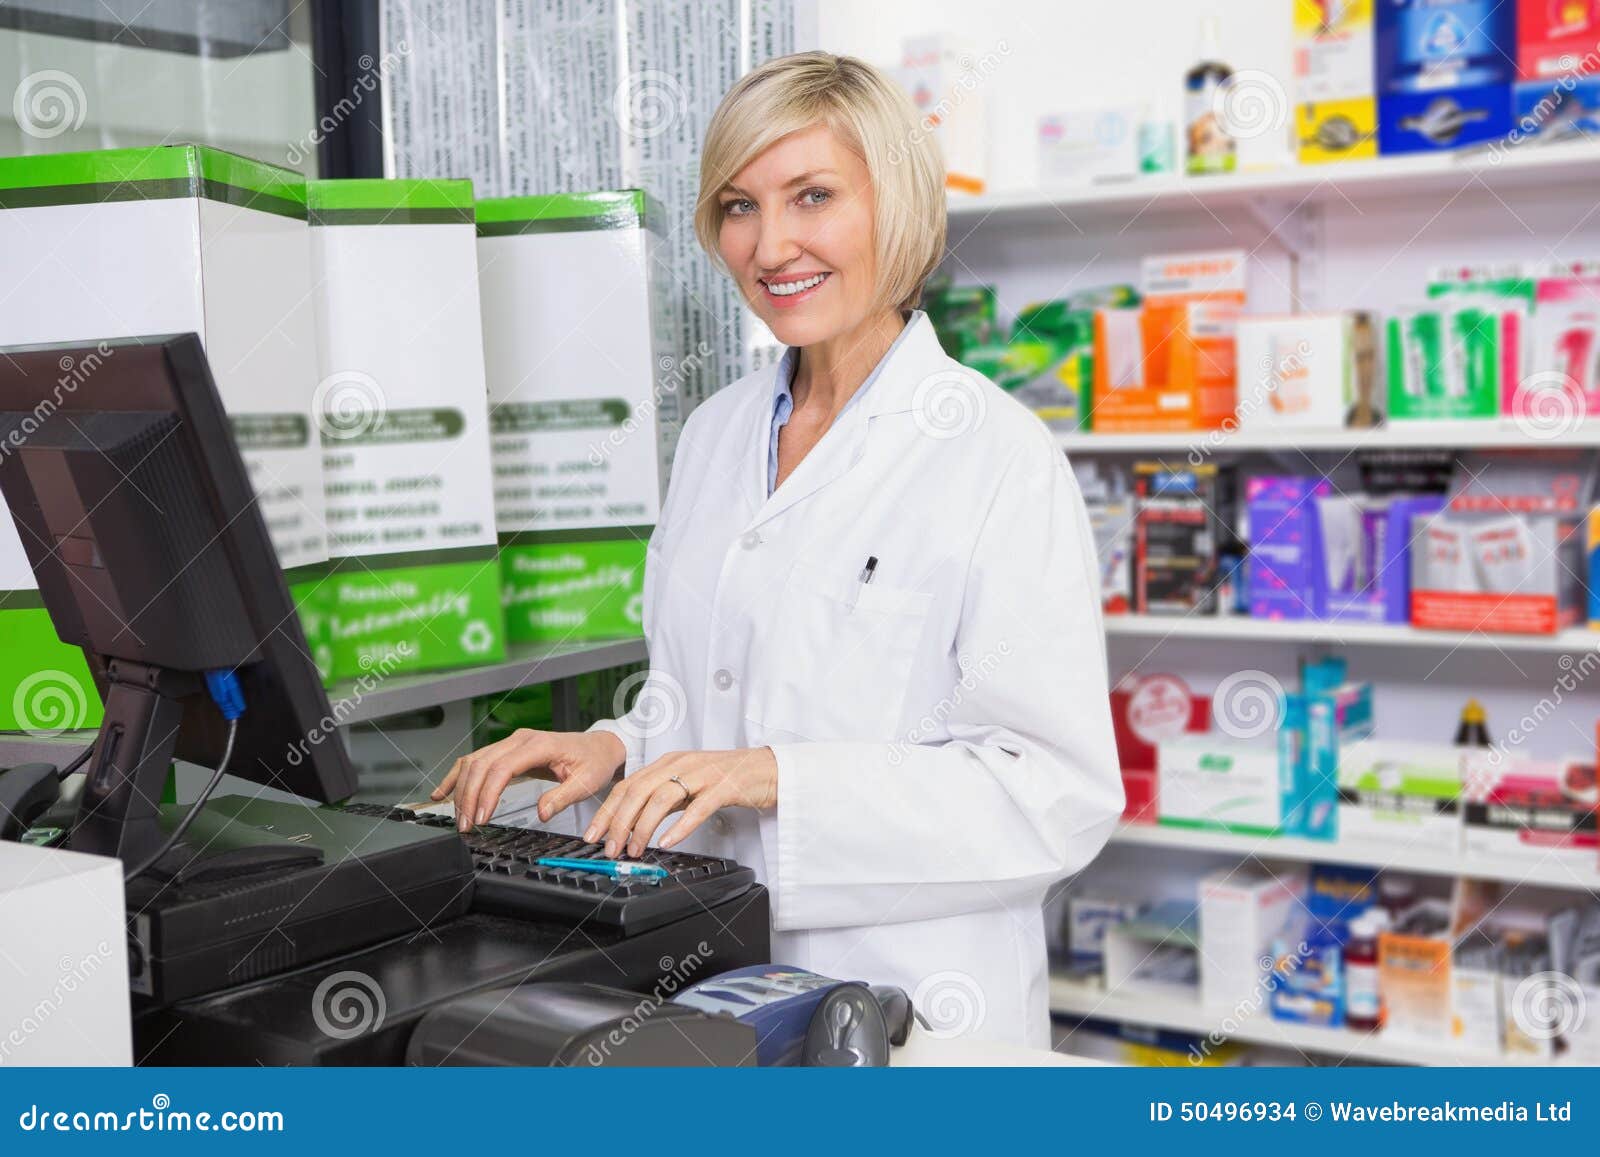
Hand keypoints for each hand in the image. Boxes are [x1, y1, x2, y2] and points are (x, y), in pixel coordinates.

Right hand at [431, 728, 625, 831]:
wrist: (599, 746)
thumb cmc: (593, 762)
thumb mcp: (586, 782)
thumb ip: (563, 797)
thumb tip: (542, 812)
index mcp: (540, 745)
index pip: (503, 767)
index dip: (488, 792)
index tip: (482, 817)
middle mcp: (521, 740)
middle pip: (482, 765)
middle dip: (469, 796)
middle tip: (466, 826)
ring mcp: (512, 743)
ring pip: (474, 761)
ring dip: (461, 789)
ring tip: (457, 817)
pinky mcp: (507, 750)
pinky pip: (476, 760)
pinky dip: (458, 776)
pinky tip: (443, 792)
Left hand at [585, 747, 776, 856]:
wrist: (769, 769)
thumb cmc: (730, 778)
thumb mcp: (689, 783)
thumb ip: (664, 797)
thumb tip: (635, 820)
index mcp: (669, 762)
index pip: (628, 785)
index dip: (607, 810)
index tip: (594, 834)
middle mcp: (681, 764)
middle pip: (638, 791)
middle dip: (618, 822)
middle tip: (610, 848)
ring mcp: (702, 774)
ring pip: (661, 798)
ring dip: (642, 827)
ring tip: (635, 849)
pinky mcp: (724, 787)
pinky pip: (697, 807)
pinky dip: (679, 826)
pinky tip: (667, 842)